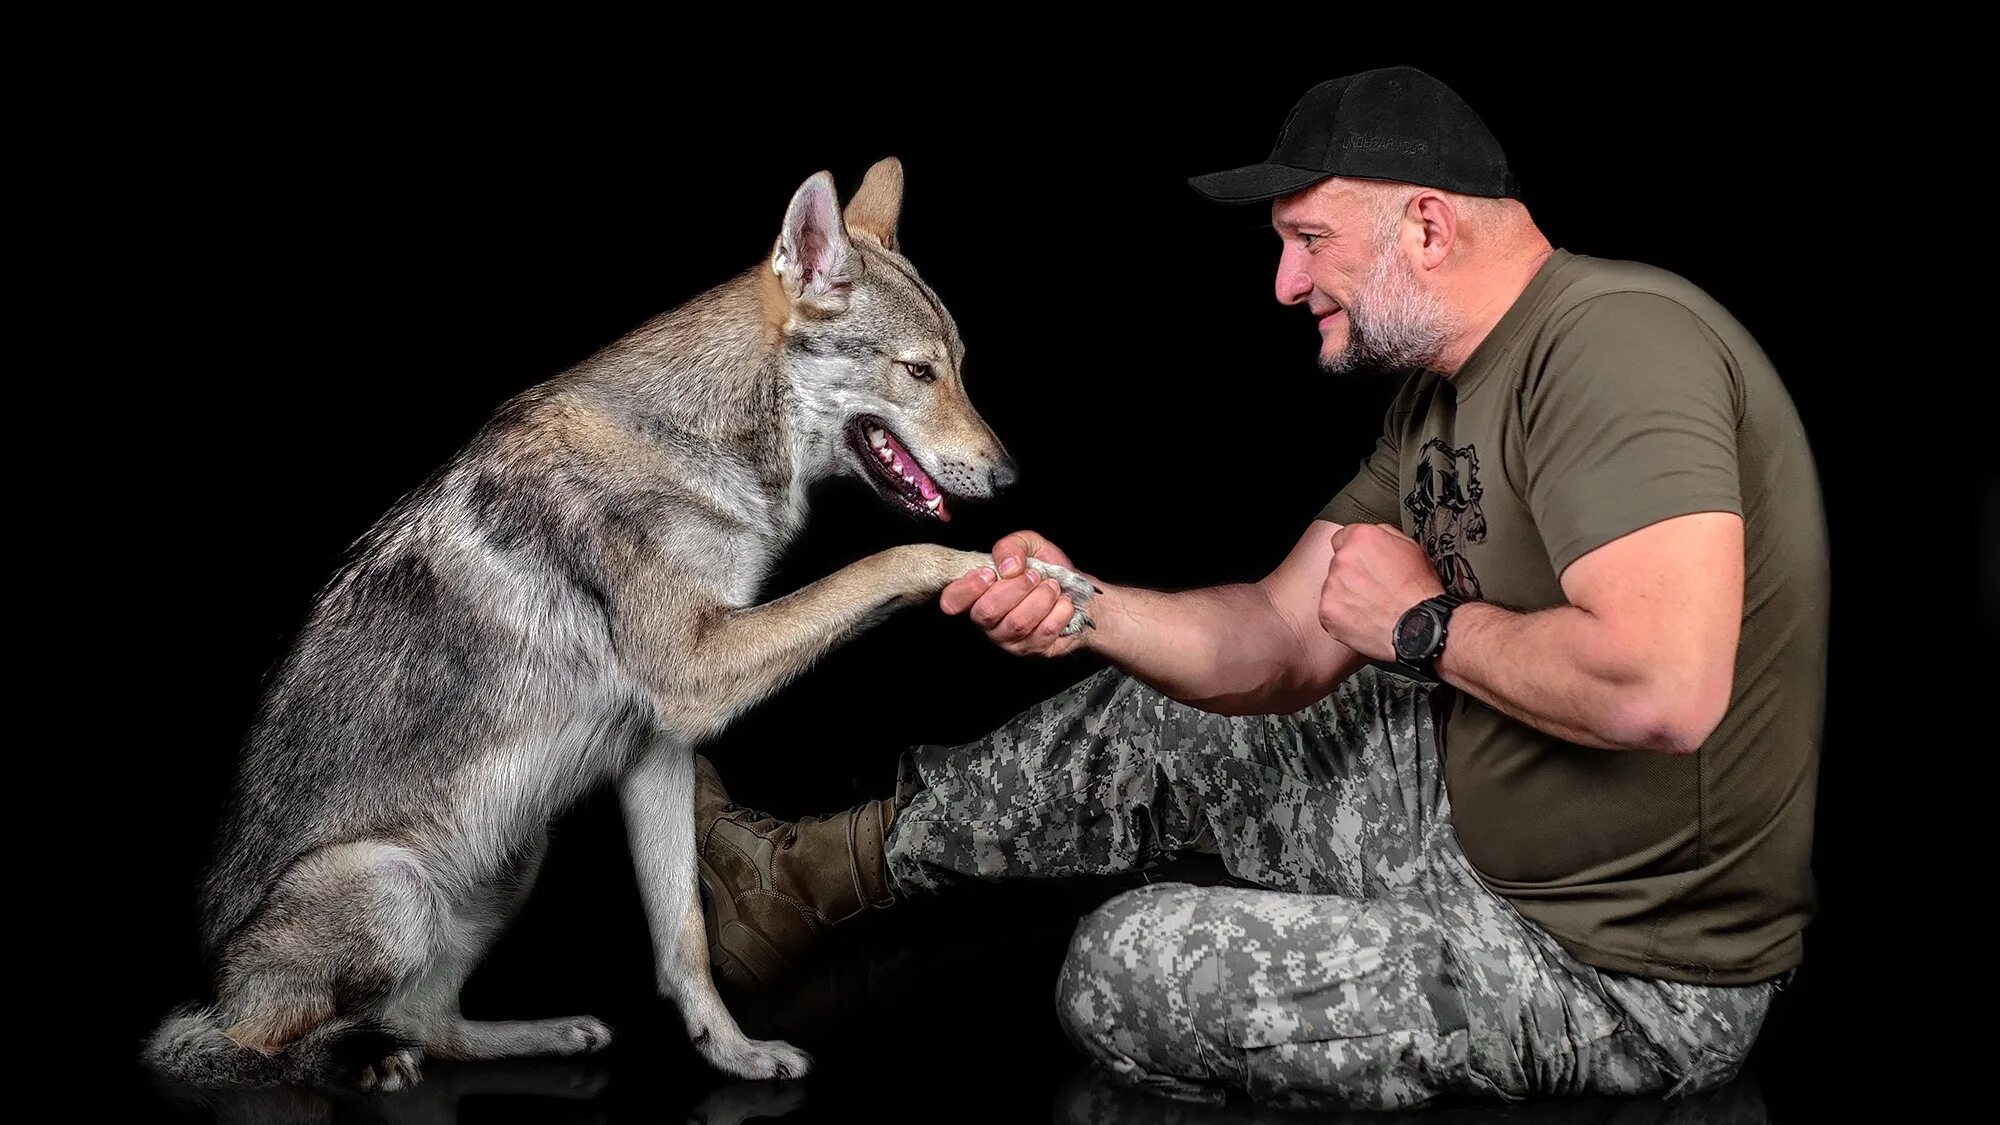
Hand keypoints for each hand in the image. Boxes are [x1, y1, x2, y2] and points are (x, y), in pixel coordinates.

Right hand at [939, 530, 1092, 656]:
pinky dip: (1058, 611)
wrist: (1079, 594)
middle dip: (1015, 589)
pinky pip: (1043, 632)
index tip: (990, 573)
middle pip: (987, 612)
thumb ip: (1012, 546)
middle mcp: (988, 621)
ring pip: (1017, 623)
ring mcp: (1008, 639)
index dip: (967, 588)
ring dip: (1041, 598)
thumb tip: (1007, 566)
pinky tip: (1062, 603)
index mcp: (978, 594)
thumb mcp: (1029, 545)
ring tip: (1052, 587)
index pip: (952, 601)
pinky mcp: (1032, 649)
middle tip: (1034, 576)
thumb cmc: (1047, 571)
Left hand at [1316, 523, 1443, 661]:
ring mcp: (1332, 586)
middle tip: (1374, 588)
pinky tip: (1364, 618)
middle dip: (1351, 574)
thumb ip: (1385, 536)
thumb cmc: (1419, 592)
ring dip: (1347, 595)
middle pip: (1338, 564)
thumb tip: (1374, 537)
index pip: (1342, 538)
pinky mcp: (1327, 611)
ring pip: (1333, 587)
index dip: (1355, 552)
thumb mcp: (1412, 549)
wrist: (1418, 628)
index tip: (1362, 563)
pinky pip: (1329, 611)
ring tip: (1372, 606)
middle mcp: (1343, 559)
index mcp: (1362, 539)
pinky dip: (1343, 616)